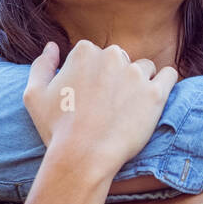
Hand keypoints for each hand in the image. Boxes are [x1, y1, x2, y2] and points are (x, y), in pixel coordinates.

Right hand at [24, 40, 177, 172]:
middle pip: (120, 59)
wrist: (83, 157)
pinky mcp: (155, 94)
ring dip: (139, 81)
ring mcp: (136, 74)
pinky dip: (164, 82)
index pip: (94, 54)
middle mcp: (113, 56)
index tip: (89, 95)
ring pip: (144, 68)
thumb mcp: (34, 94)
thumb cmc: (56, 129)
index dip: (92, 75)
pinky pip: (169, 75)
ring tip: (129, 107)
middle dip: (115, 77)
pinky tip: (155, 95)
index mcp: (85, 52)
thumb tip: (52, 46)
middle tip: (108, 105)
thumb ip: (42, 64)